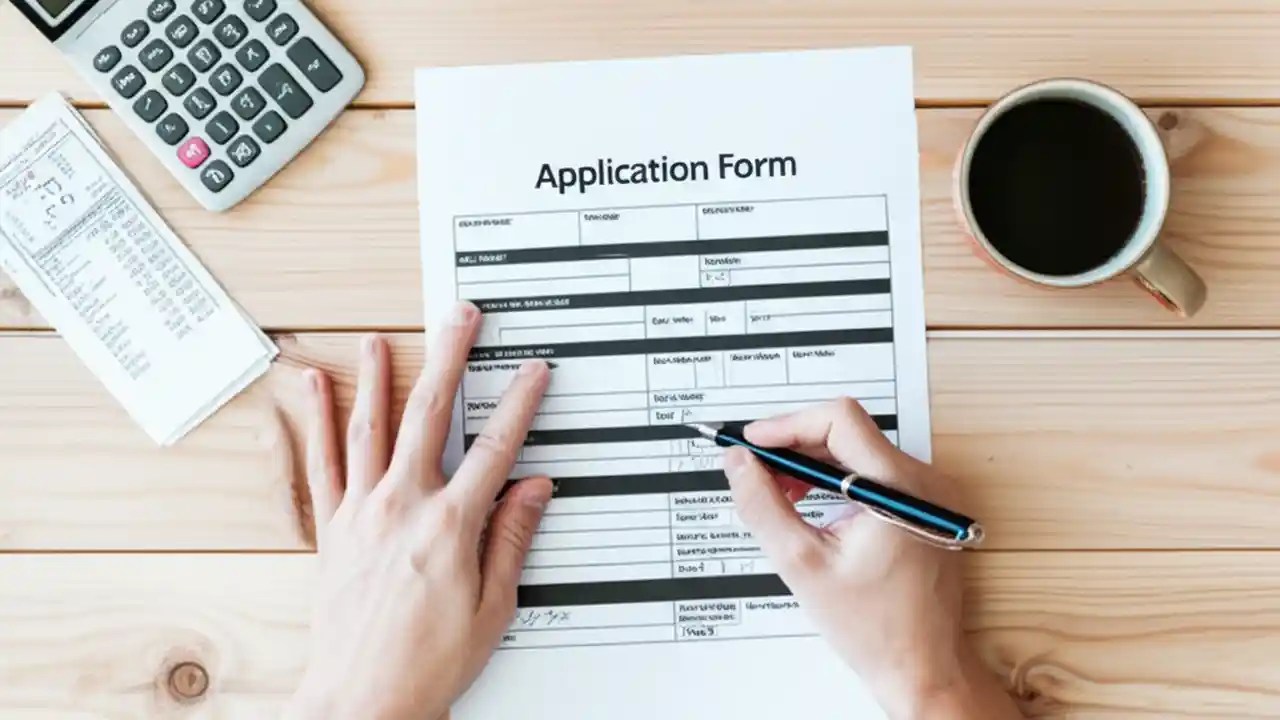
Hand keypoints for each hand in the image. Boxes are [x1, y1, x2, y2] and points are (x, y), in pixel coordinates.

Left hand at [285, 302, 551, 719]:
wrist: (363, 700)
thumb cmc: (426, 663)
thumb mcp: (492, 607)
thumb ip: (511, 539)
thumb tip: (532, 491)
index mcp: (449, 527)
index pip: (495, 449)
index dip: (519, 405)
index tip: (532, 373)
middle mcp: (401, 508)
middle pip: (428, 414)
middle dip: (449, 357)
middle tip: (459, 319)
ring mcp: (361, 514)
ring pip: (369, 427)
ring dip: (376, 377)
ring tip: (380, 339)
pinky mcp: (332, 530)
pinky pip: (321, 464)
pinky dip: (317, 422)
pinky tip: (313, 389)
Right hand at [723, 399, 1021, 719]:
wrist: (923, 667)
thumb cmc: (876, 628)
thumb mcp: (803, 564)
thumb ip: (763, 506)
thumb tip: (739, 465)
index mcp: (898, 488)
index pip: (838, 419)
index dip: (787, 424)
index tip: (753, 443)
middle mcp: (924, 482)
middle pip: (847, 432)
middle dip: (795, 446)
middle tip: (758, 472)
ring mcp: (931, 494)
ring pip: (859, 452)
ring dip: (815, 465)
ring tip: (783, 494)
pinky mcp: (927, 508)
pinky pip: (875, 474)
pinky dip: (838, 481)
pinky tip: (814, 507)